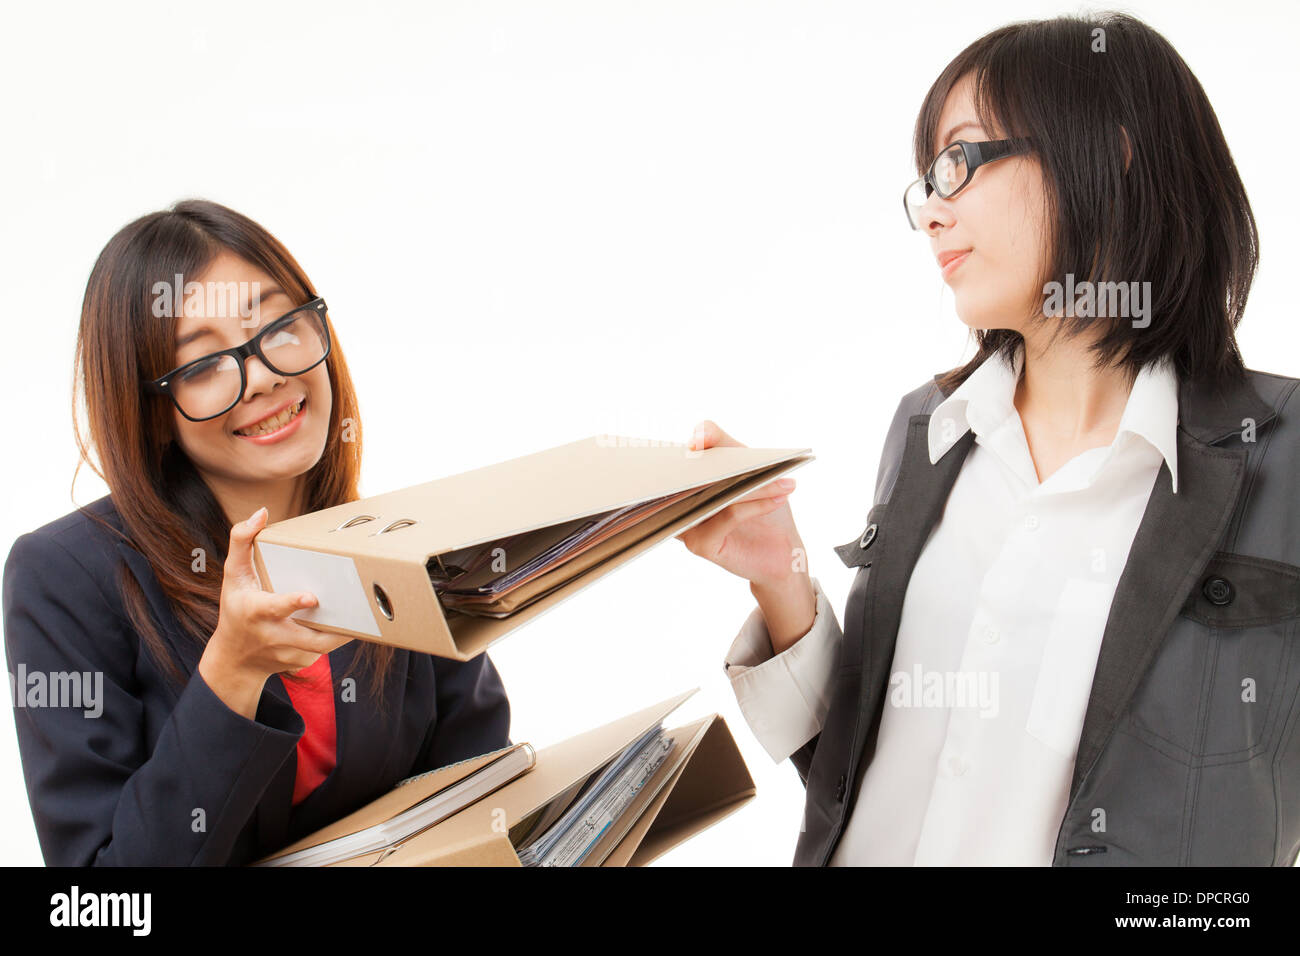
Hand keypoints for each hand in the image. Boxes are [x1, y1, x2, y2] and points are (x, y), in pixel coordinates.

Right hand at [198, 507, 351, 717]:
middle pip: (309, 638)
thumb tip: (261, 513)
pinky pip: (323, 650)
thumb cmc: (236, 609)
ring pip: (322, 647)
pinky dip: (336, 636)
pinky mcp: (300, 663)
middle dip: (333, 629)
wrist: (235, 659)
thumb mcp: (233, 575)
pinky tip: (346, 623)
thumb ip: (241, 541)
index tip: (312, 597)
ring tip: (363, 615)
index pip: (274, 608)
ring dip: (343, 633)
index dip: (292, 603)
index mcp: (256, 611)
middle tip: (359, 611)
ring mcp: (287, 653)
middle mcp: (272, 636)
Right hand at [675, 420, 816, 651]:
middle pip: (701, 473)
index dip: (697, 439)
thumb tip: (697, 436)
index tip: (701, 440)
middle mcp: (678, 501)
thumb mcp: (749, 467)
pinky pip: (727, 515)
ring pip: (716, 494)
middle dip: (734, 465)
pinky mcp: (699, 543)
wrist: (779, 552)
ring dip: (754, 488)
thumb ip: (724, 444)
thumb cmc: (761, 506)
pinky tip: (778, 501)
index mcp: (687, 479)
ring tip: (784, 483)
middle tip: (762, 460)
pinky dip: (755, 506)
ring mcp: (685, 522)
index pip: (685, 449)